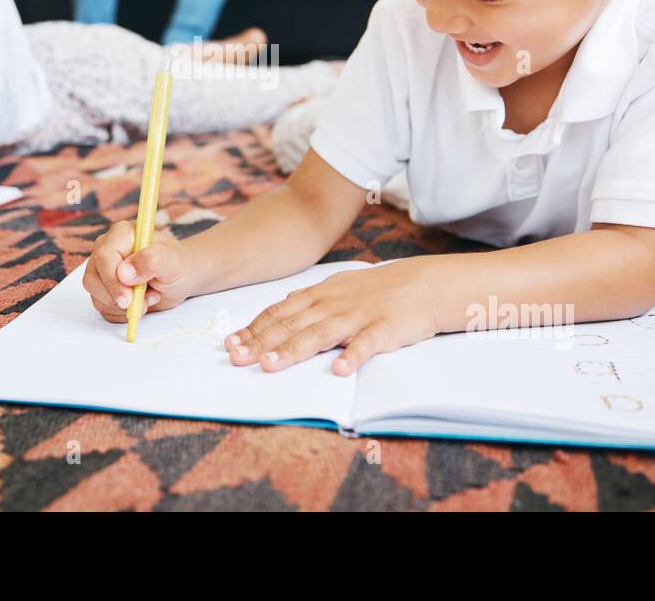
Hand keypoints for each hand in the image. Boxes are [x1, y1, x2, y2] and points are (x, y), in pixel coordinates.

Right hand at [83, 219, 199, 322]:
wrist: (180, 278)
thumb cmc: (177, 264)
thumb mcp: (172, 261)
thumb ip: (151, 261)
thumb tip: (124, 273)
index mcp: (121, 235)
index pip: (104, 258)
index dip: (113, 281)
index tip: (128, 299)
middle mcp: (106, 250)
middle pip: (93, 279)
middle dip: (117, 298)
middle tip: (143, 304)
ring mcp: (102, 270)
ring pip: (96, 296)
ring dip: (122, 307)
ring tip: (149, 298)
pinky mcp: (103, 289)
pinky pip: (103, 308)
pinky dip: (121, 313)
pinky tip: (140, 304)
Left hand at [225, 257, 443, 373]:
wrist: (424, 284)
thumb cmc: (378, 290)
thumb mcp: (338, 288)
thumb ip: (309, 300)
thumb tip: (279, 308)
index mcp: (320, 295)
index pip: (280, 312)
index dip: (254, 328)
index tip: (230, 344)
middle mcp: (333, 304)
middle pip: (292, 324)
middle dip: (261, 342)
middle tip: (236, 358)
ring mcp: (358, 316)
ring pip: (320, 334)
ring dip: (293, 350)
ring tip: (269, 365)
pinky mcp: (385, 329)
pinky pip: (367, 344)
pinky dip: (352, 357)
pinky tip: (338, 371)